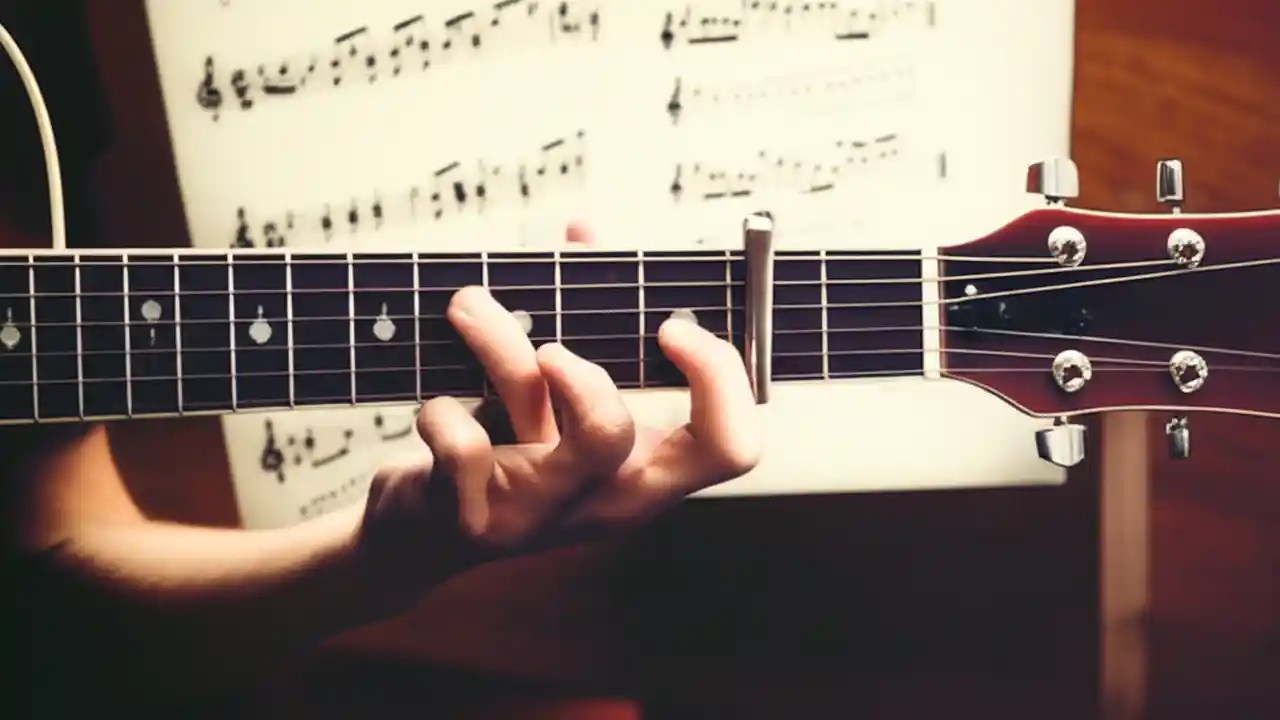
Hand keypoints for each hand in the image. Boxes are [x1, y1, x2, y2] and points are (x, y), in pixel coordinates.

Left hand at [354, 251, 762, 598]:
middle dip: (605, 374)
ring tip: (469, 307)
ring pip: (565, 429)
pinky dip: (444, 409)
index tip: (671, 328)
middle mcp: (609, 499)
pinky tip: (438, 405)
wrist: (420, 536)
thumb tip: (584, 229)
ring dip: (508, 346)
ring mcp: (547, 518)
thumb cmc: (501, 446)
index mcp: (643, 469)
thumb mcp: (549, 390)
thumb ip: (577, 308)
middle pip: (665, 450)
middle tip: (560, 346)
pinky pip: (469, 450)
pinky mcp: (477, 521)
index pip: (733, 447)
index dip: (723, 378)